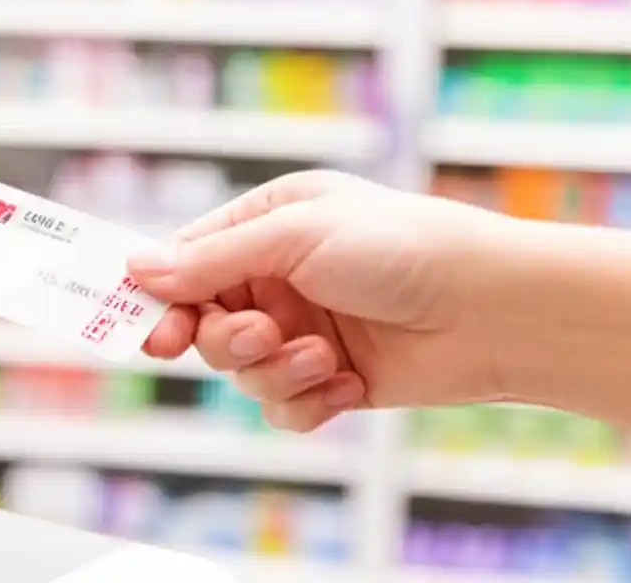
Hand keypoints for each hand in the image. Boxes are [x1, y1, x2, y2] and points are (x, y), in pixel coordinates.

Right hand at [127, 170, 517, 431]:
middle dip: (225, 339)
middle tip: (255, 337)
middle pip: (204, 323)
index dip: (160, 296)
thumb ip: (211, 259)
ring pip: (241, 371)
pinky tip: (348, 383)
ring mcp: (303, 329)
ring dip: (275, 370)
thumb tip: (135, 271)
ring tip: (323, 357)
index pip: (186, 260)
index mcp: (267, 223)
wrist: (495, 311)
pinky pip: (282, 407)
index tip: (146, 329)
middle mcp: (279, 277)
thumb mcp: (296, 236)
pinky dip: (308, 402)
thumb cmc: (402, 249)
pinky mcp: (330, 379)